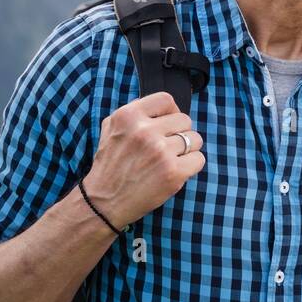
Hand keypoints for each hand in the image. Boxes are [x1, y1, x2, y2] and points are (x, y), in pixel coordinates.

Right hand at [83, 91, 204, 228]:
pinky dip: (191, 166)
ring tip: (170, 159)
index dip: (170, 112)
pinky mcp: (173, 172)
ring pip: (195, 139)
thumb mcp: (111, 128)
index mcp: (128, 116)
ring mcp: (160, 152)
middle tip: (166, 147)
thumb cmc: (110, 165)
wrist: (103, 201)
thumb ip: (136, 113)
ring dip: (187, 150)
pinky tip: (176, 171)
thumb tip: (165, 108)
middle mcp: (144, 131)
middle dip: (179, 133)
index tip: (167, 124)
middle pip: (184, 120)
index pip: (165, 99)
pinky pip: (199, 159)